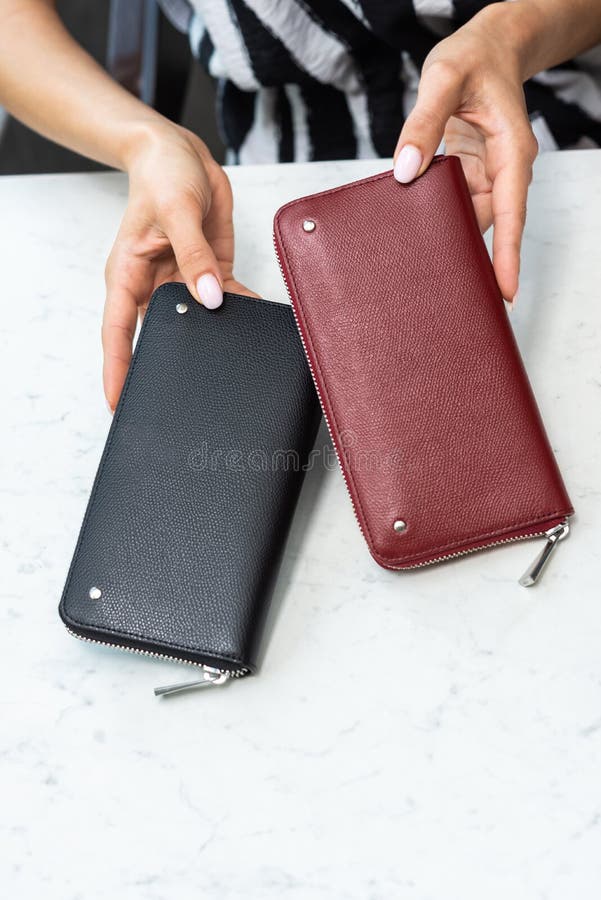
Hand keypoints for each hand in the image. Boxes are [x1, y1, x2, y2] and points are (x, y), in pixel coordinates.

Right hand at [103, 123, 254, 410]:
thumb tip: (209, 299)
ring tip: (228, 367)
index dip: (119, 370)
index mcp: (129, 275)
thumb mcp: (176, 213)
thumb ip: (194, 257)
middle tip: (181, 400)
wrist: (180, 153)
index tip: (118, 403)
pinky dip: (240, 309)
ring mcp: (181, 281)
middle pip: (157, 336)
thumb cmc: (161, 175)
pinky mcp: (208, 272)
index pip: (118, 332)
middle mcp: (153, 285)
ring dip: (213, 338)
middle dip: (168, 365)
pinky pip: (225, 299)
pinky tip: (257, 320)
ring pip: (195, 322)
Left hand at [393, 4, 538, 304]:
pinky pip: (454, 203)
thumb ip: (422, 122)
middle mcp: (503, 168)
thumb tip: (406, 170)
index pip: (512, 213)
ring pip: (470, 217)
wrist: (486, 44)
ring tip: (431, 274)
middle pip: (491, 224)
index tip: (505, 291)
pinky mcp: (468, 171)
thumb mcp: (443, 79)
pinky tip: (418, 235)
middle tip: (456, 297)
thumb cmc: (473, 56)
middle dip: (476, 258)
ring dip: (450, 238)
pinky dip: (437, 217)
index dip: (507, 254)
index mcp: (510, 151)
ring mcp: (485, 172)